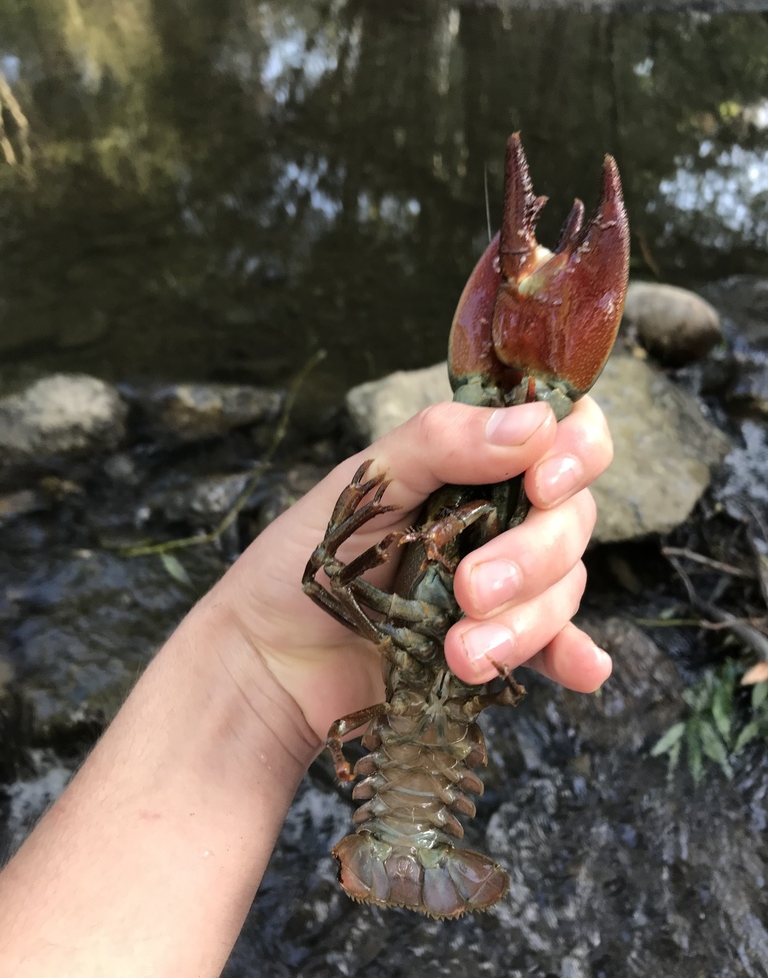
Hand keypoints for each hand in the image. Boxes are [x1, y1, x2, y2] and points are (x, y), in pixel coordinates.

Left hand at [216, 396, 612, 744]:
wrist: (270, 659)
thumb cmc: (304, 556)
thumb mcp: (363, 483)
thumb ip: (442, 442)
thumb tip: (536, 423)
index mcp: (470, 466)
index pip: (559, 438)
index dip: (575, 452)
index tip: (543, 483)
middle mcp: (496, 519)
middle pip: (570, 518)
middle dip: (534, 555)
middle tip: (470, 589)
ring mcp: (502, 585)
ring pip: (564, 586)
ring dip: (527, 620)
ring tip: (460, 653)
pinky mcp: (497, 645)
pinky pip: (557, 648)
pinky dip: (574, 657)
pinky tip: (584, 671)